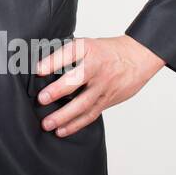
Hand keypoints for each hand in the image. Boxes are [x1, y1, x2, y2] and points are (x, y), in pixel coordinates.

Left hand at [33, 35, 165, 136]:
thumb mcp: (86, 44)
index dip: (53, 61)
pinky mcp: (107, 101)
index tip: (38, 70)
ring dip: (65, 116)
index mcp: (89, 50)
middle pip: (77, 81)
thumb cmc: (107, 50)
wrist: (138, 58)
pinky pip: (91, 114)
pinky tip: (62, 130)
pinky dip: (76, 124)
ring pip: (84, 104)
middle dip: (58, 91)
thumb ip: (65, 53)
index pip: (70, 53)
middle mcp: (96, 69)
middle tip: (42, 99)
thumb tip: (39, 65)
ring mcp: (103, 87)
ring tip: (47, 124)